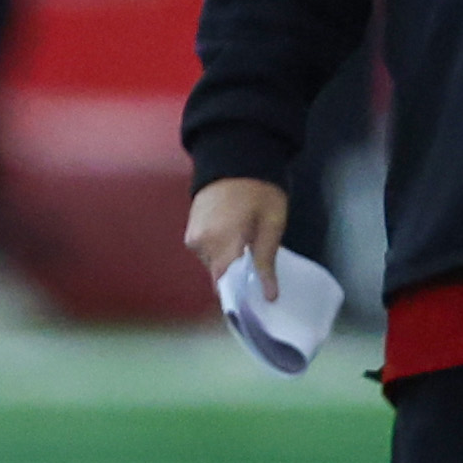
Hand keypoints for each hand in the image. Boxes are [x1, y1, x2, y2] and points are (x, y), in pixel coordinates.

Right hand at [187, 175, 288, 298]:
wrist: (235, 159)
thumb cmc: (260, 191)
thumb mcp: (272, 224)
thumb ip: (267, 261)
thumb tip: (268, 295)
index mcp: (223, 242)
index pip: (225, 284)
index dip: (239, 296)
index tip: (255, 303)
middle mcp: (201, 244)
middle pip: (219, 276)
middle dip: (238, 279)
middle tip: (260, 275)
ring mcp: (192, 238)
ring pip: (212, 265)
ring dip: (229, 264)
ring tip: (249, 251)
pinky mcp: (190, 232)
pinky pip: (206, 253)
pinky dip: (221, 252)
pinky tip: (236, 241)